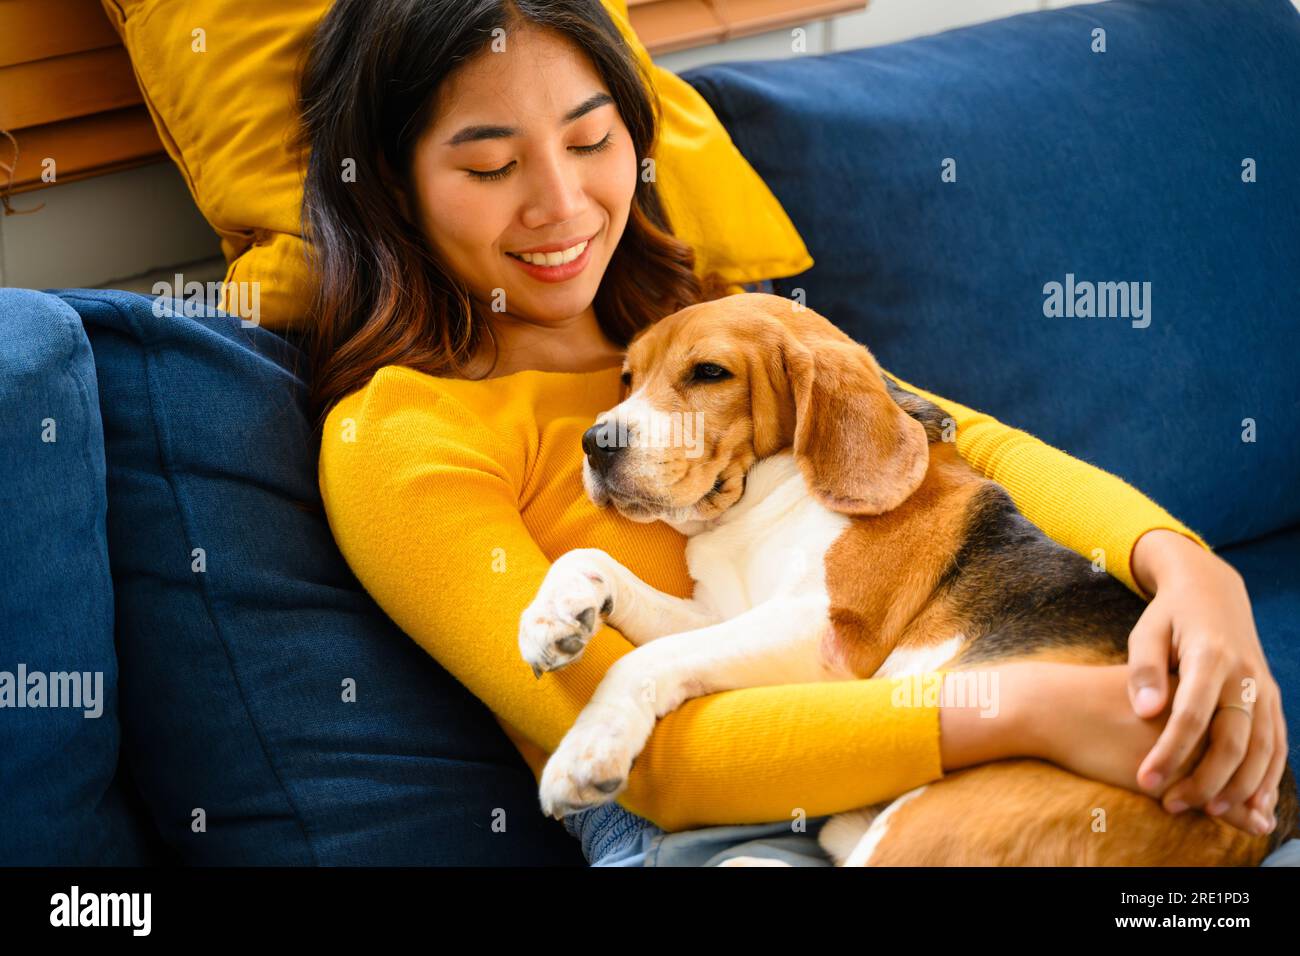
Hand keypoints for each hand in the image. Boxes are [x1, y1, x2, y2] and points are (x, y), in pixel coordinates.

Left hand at [1128, 529, 1284, 835]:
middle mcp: (1244, 674)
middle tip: (1172, 805)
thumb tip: (1146, 712)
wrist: (1212, 592)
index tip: (1146, 780)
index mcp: (1209, 656)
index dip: (1170, 752)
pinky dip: (1270, 775)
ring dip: (1240, 786)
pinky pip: (1278, 742)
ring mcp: (1264, 687)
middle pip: (1232, 739)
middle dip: (1204, 778)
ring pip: (1261, 747)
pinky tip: (1255, 804)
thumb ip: (1144, 670)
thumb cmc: (1168, 616)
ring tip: (1210, 812)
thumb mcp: (1146, 632)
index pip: (1191, 715)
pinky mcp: (1272, 697)